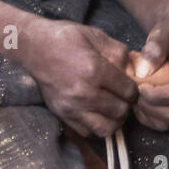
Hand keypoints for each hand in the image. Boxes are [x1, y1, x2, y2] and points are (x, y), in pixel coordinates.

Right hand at [22, 19, 137, 138]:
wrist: (33, 47)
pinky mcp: (63, 115)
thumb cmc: (65, 38)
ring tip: (111, 108)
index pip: (128, 91)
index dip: (133, 89)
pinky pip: (88, 132)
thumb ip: (119, 52)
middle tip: (121, 96)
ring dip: (113, 119)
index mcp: (94, 70)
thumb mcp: (95, 35)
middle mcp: (84, 92)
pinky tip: (95, 112)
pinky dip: (95, 125)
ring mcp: (72, 107)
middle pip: (120, 111)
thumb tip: (134, 69)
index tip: (129, 85)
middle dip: (126, 104)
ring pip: (106, 128)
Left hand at [129, 17, 168, 130]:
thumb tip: (142, 72)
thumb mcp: (163, 32)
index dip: (155, 94)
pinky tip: (140, 102)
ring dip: (148, 113)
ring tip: (135, 96)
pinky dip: (150, 118)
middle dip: (149, 106)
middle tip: (133, 92)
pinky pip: (167, 124)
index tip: (138, 85)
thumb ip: (154, 48)